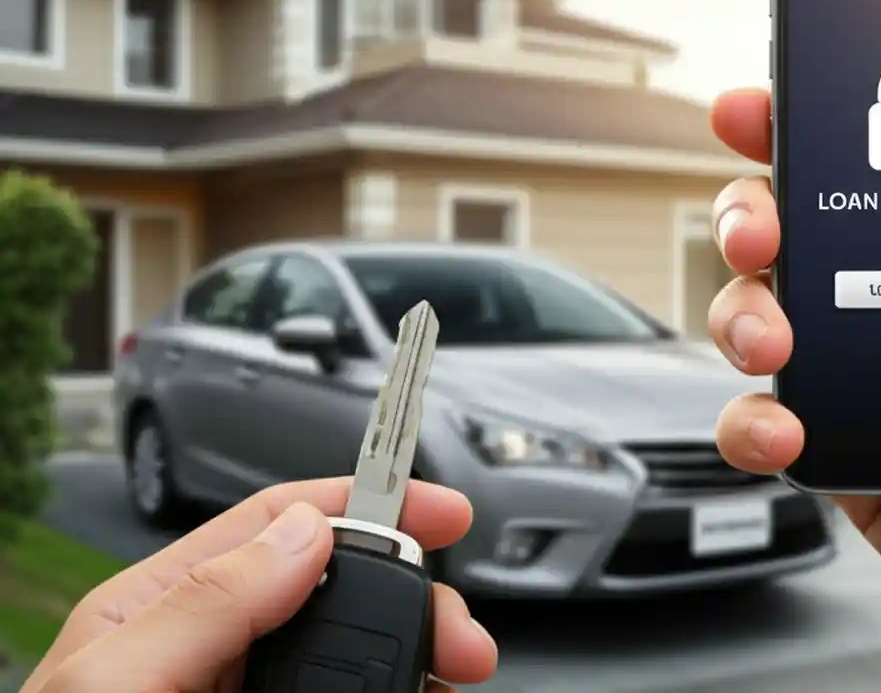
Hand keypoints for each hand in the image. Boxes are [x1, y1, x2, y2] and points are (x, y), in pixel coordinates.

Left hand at [22, 479, 496, 692]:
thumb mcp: (118, 679)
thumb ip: (209, 598)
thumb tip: (304, 532)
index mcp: (166, 609)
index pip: (279, 526)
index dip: (368, 506)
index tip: (441, 513)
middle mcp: (218, 653)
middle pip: (341, 594)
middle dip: (416, 601)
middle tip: (461, 642)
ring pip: (360, 658)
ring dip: (419, 662)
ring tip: (450, 684)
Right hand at [707, 89, 880, 689]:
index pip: (877, 184)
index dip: (810, 142)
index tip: (768, 117)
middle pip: (794, 240)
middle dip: (750, 216)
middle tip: (761, 230)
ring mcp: (867, 391)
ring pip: (758, 323)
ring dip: (740, 314)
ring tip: (775, 340)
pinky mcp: (842, 460)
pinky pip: (762, 426)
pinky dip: (752, 423)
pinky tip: (791, 430)